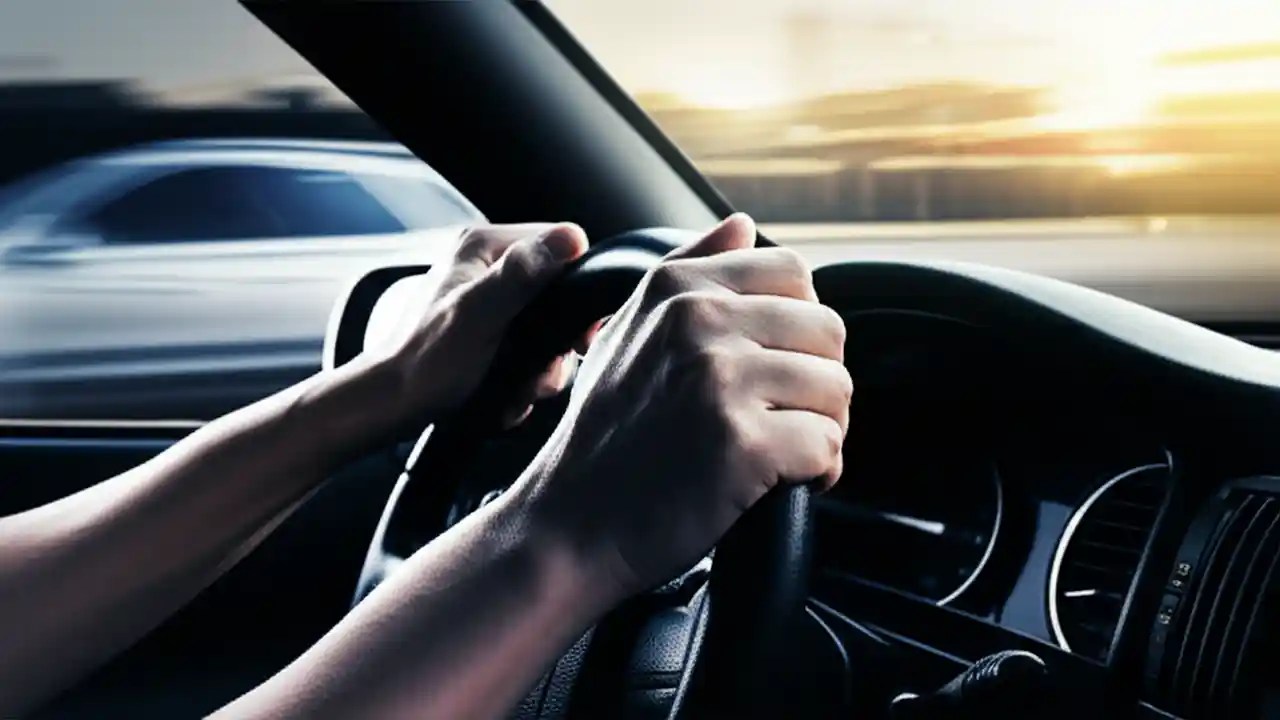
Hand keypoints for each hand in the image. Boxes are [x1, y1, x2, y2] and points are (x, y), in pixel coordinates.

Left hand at [367, 223, 588, 428]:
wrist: (391, 406)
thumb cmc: (425, 362)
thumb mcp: (478, 314)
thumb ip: (521, 274)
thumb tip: (571, 238)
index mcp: (483, 246)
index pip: (559, 247)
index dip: (578, 289)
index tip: (577, 335)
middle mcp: (487, 267)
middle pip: (557, 295)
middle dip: (556, 343)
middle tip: (540, 374)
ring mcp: (488, 301)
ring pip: (547, 330)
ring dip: (541, 369)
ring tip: (518, 390)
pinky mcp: (489, 333)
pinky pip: (528, 350)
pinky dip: (523, 378)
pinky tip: (505, 393)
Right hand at [511, 214, 851, 602]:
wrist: (570, 526)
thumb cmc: (604, 438)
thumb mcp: (628, 333)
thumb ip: (689, 270)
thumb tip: (742, 224)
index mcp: (676, 286)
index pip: (795, 275)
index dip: (798, 330)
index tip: (771, 372)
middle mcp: (698, 319)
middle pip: (828, 333)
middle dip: (817, 384)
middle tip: (781, 422)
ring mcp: (718, 377)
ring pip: (836, 390)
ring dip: (821, 430)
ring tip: (777, 453)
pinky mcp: (740, 441)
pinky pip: (827, 446)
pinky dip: (816, 473)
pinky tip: (777, 483)